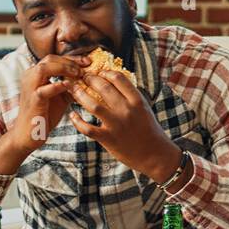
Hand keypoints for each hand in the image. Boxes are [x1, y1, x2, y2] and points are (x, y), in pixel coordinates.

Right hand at [0, 54, 89, 173]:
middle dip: (70, 61)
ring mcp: (30, 88)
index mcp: (36, 74)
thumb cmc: (45, 114)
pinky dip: (57, 86)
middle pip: (50, 59)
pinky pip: (43, 90)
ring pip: (43, 69)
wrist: (30, 134)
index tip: (88, 61)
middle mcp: (30, 77)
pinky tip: (69, 86)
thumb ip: (71, 86)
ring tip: (78, 74)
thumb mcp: (61, 97)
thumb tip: (89, 79)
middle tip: (86, 65)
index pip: (54, 59)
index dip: (72, 58)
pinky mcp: (32, 101)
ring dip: (63, 69)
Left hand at [66, 70, 181, 181]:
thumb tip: (116, 82)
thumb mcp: (144, 109)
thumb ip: (131, 97)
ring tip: (74, 90)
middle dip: (89, 79)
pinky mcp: (108, 139)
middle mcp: (126, 110)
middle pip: (103, 87)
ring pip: (92, 105)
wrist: (155, 155)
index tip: (99, 72)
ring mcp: (116, 125)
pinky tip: (72, 115)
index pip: (118, 78)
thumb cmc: (150, 131)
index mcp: (137, 101)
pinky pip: (87, 128)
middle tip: (83, 77)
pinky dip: (77, 121)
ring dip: (80, 95)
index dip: (105, 72)